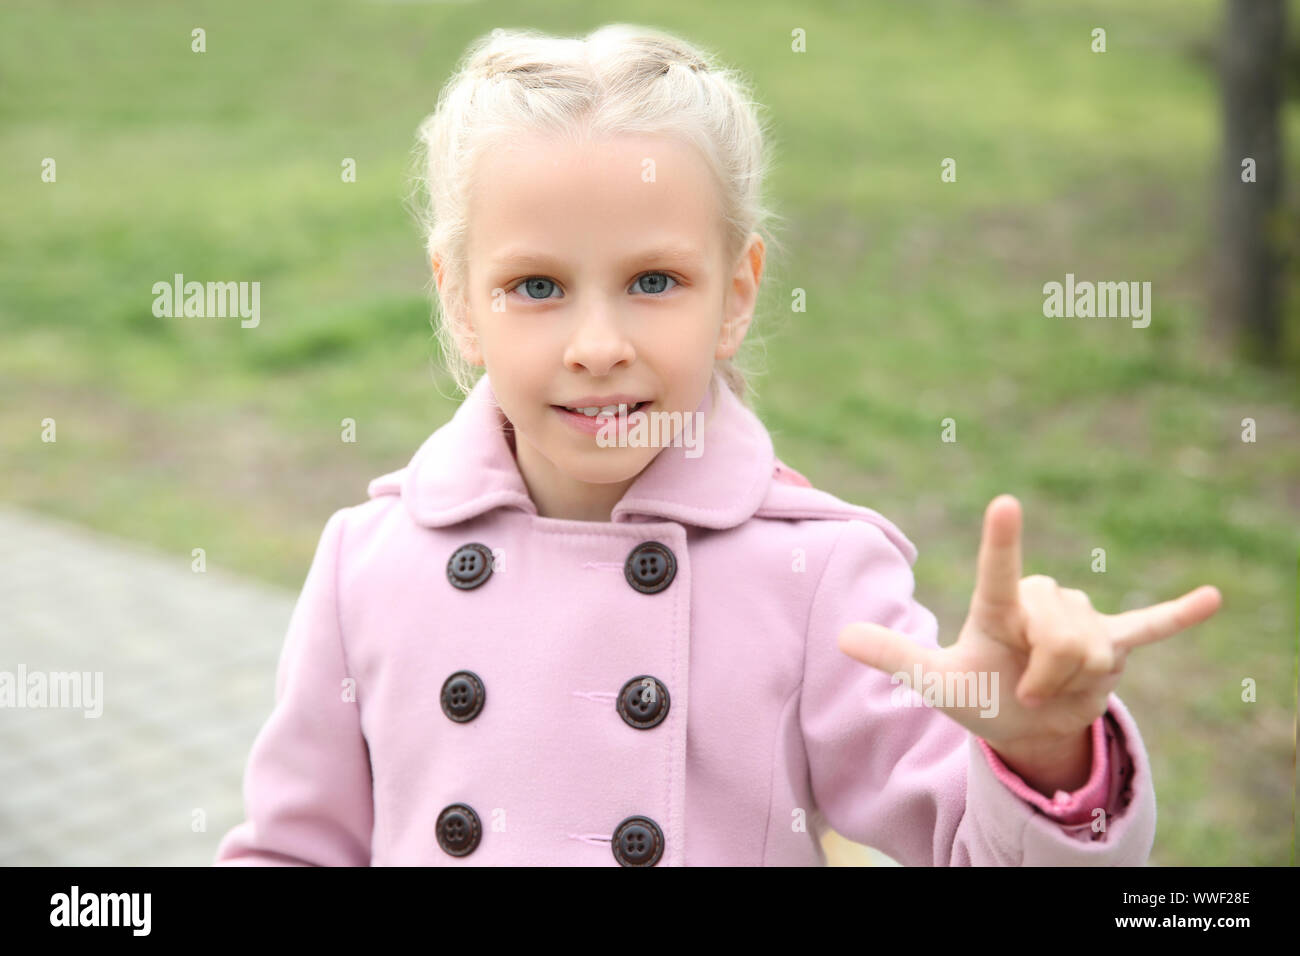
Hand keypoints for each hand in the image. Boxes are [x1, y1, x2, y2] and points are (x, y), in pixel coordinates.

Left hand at [837, 494, 1220, 791]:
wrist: (1022, 725)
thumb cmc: (976, 693)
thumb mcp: (934, 682)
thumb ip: (894, 655)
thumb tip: (840, 637)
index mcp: (999, 608)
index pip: (999, 573)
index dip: (1001, 542)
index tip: (1005, 504)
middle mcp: (1042, 605)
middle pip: (1060, 632)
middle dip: (1049, 673)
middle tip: (1028, 692)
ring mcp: (1080, 624)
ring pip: (1093, 647)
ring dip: (1075, 683)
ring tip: (1053, 691)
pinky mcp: (1112, 645)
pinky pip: (1149, 628)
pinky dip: (1178, 616)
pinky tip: (1213, 598)